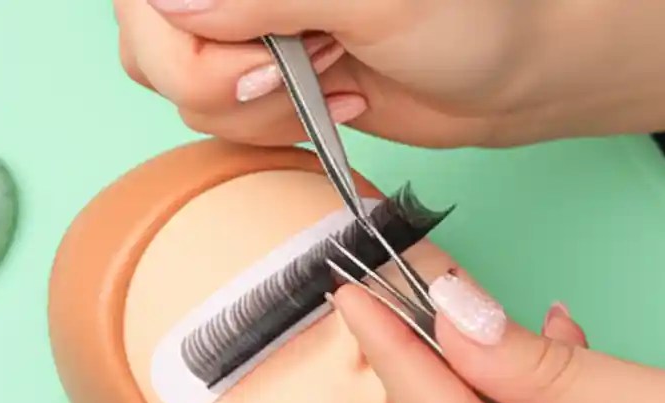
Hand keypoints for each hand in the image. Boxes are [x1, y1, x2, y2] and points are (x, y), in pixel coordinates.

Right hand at [114, 0, 664, 147]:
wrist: (517, 74)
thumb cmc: (475, 15)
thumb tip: (167, 4)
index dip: (183, 33)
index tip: (262, 47)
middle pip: (147, 41)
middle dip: (221, 77)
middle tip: (300, 64)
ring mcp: (241, 25)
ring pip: (176, 87)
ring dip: (251, 107)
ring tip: (330, 74)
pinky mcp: (259, 77)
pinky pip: (214, 119)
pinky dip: (266, 128)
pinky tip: (329, 97)